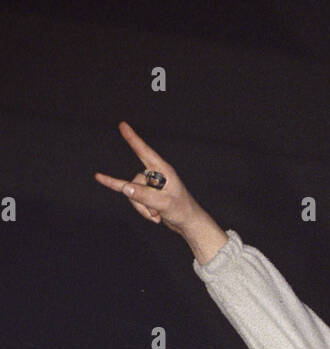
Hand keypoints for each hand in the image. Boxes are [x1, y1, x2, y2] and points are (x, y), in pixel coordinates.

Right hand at [95, 123, 227, 262]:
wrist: (188, 223)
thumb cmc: (181, 210)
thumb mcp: (163, 204)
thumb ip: (144, 196)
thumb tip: (125, 188)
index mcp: (163, 170)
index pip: (144, 152)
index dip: (133, 139)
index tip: (122, 125)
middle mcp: (155, 175)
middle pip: (134, 182)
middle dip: (141, 201)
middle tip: (156, 213)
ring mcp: (151, 185)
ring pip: (132, 193)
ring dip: (142, 208)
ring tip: (157, 216)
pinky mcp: (148, 194)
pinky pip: (136, 199)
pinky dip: (142, 210)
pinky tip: (155, 217)